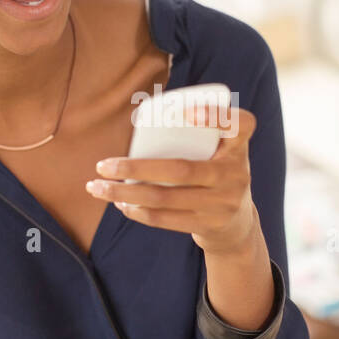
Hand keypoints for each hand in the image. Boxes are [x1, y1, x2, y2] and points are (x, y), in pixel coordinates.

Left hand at [87, 103, 259, 254]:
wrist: (238, 223)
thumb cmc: (215, 172)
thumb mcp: (220, 150)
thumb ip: (196, 134)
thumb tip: (140, 122)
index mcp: (239, 145)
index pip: (238, 124)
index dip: (215, 116)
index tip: (185, 112)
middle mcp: (236, 174)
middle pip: (181, 170)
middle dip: (135, 168)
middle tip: (102, 166)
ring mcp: (224, 204)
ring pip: (166, 198)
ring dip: (126, 193)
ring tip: (99, 187)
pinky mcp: (209, 226)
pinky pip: (166, 219)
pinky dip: (138, 211)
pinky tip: (120, 203)